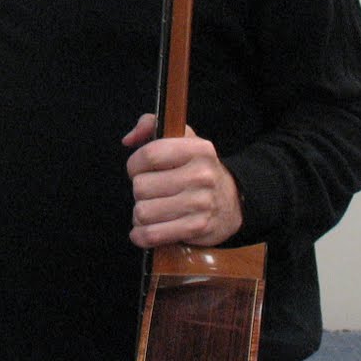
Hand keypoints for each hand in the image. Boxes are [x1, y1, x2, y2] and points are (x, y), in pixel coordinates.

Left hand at [122, 116, 243, 249]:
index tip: (138, 170)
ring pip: (143, 212)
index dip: (134, 165)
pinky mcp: (197, 228)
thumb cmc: (197, 168)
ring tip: (151, 209)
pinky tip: (144, 230)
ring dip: (140, 214)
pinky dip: (142, 235)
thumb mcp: (182, 138)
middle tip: (151, 192)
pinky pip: (153, 234)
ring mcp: (201, 203)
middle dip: (139, 191)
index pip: (149, 155)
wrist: (232, 201)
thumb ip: (151, 125)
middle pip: (141, 186)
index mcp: (197, 149)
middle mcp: (202, 175)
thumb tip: (128, 140)